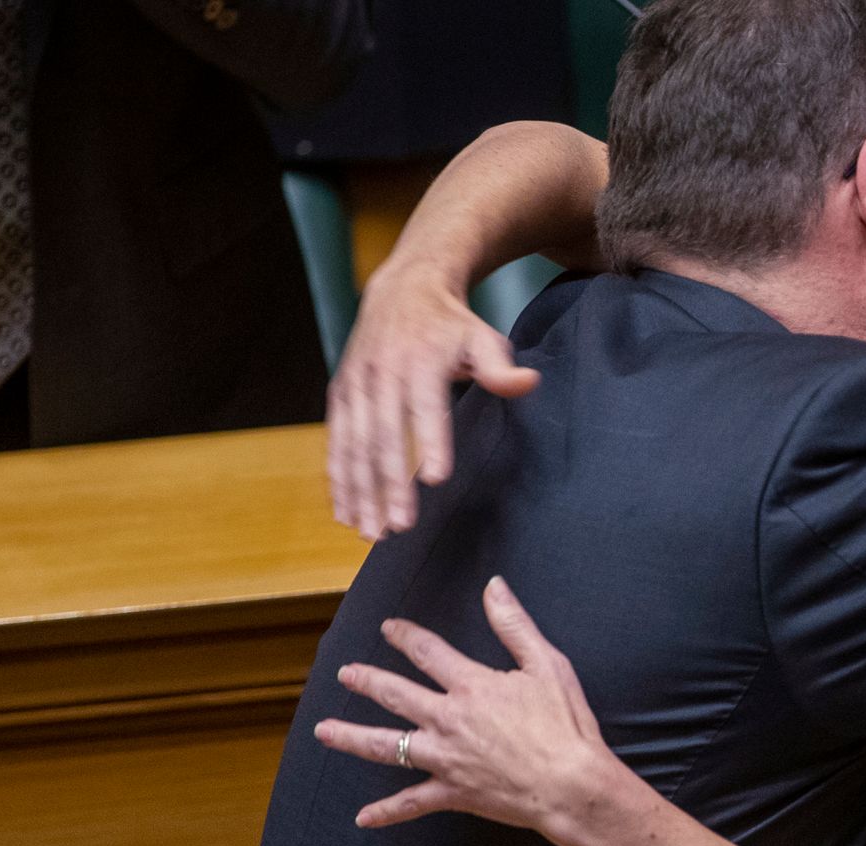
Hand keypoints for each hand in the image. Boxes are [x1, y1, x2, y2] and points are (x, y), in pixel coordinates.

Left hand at [313, 577, 622, 833]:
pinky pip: (412, 803)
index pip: (428, 652)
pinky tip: (363, 818)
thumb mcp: (547, 664)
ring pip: (387, 747)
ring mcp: (446, 758)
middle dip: (367, 681)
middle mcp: (449, 719)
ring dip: (352, 737)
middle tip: (345, 673)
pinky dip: (387, 812)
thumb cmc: (565, 725)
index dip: (405, 636)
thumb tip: (494, 586)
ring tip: (323, 732)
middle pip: (395, 695)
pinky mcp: (453, 792)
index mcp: (472, 686)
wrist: (570, 785)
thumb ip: (515, 625)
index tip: (389, 628)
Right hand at [327, 259, 541, 540]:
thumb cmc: (452, 326)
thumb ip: (501, 367)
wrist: (402, 292)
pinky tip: (346, 513)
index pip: (426, 407)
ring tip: (370, 533)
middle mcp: (382, 374)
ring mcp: (356, 386)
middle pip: (384, 436)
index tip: (436, 479)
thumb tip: (529, 382)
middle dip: (389, 484)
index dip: (431, 442)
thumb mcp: (483, 337)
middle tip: (400, 526)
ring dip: (359, 492)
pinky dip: (338, 480)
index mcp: (420, 361)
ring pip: (354, 446)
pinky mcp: (340, 396)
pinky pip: (336, 443)